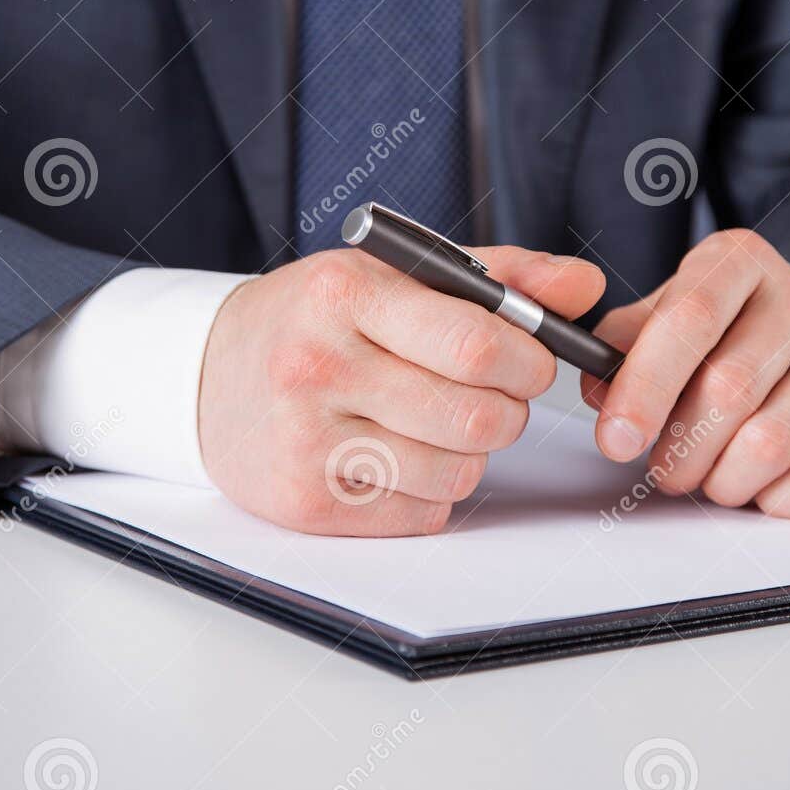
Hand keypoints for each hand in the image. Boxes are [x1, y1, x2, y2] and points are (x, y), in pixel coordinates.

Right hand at [200, 243, 604, 534]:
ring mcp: (307, 441)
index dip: (531, 359)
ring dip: (470, 454)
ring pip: (457, 472)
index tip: (534, 361)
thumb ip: (497, 277)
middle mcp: (318, 366)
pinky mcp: (306, 503)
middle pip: (477, 416)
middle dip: (509, 410)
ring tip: (437, 424)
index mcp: (344, 295)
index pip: (477, 340)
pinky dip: (431, 492)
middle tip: (496, 396)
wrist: (206, 375)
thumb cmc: (316, 321)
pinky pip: (423, 513)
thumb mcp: (394, 276)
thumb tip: (583, 286)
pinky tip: (397, 456)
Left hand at [582, 229, 789, 515]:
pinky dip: (780, 497)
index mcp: (737, 261)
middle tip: (664, 471)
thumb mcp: (665, 319)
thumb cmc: (724, 334)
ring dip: (726, 479)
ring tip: (711, 479)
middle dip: (682, 450)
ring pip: (773, 438)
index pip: (688, 320)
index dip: (645, 387)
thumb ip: (623, 346)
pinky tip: (761, 490)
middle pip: (729, 387)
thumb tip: (597, 385)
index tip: (616, 440)